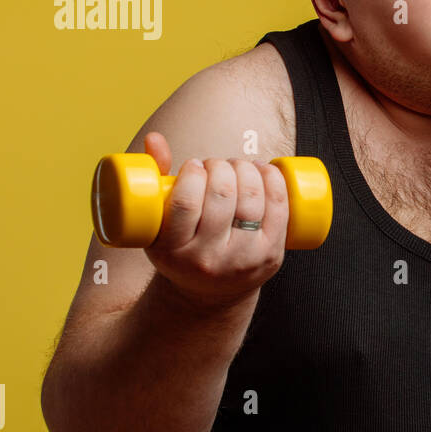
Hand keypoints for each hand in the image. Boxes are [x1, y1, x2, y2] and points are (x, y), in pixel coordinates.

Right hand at [141, 131, 289, 310]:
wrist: (210, 294)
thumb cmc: (180, 249)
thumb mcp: (157, 227)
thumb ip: (152, 183)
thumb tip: (154, 137)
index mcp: (173, 253)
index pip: (186, 204)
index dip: (193, 174)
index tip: (194, 164)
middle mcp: (209, 260)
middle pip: (222, 198)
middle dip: (221, 167)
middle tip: (218, 165)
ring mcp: (244, 259)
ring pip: (251, 201)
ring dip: (246, 170)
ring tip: (238, 166)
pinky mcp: (271, 256)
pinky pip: (279, 211)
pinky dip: (274, 182)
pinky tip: (265, 170)